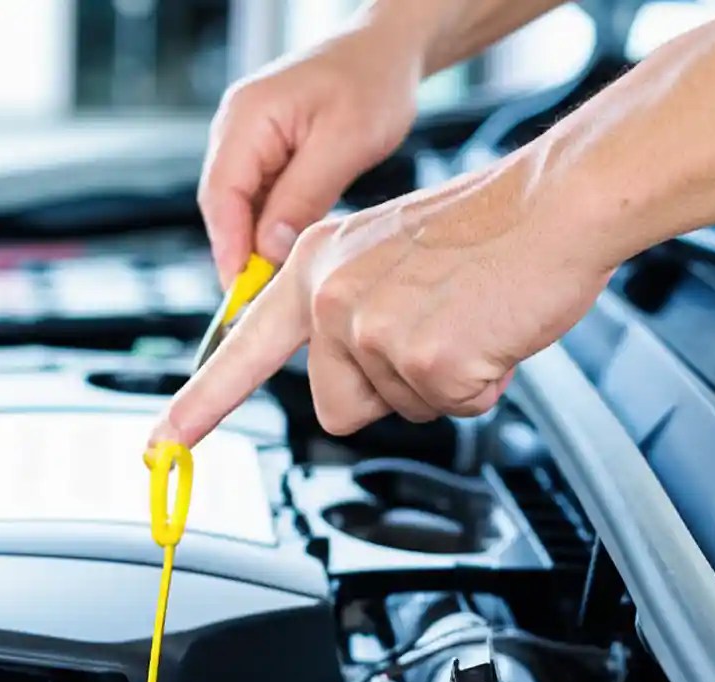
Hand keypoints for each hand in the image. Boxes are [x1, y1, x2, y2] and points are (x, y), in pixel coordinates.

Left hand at [152, 161, 613, 448]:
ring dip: (440, 381)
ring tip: (465, 318)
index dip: (199, 405)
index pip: (243, 350)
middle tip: (435, 330)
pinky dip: (482, 382)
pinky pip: (452, 406)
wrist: (552, 204)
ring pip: (399, 409)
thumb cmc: (481, 232)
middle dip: (390, 391)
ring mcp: (371, 327)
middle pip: (340, 407)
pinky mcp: (423, 356)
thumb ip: (342, 310)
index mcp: (312, 267)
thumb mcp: (381, 256)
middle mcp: (329, 296)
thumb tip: (338, 377)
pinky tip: (490, 330)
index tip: (162, 444)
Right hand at [200, 15, 423, 285]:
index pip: (221, 195)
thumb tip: (269, 249)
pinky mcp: (265, 148)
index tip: (242, 295)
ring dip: (257, 242)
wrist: (387, 48)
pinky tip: (291, 249)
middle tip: (261, 302)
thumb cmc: (372, 82)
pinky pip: (259, 195)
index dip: (229, 249)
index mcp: (247, 117)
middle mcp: (236, 127)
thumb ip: (303, 196)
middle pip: (223, 204)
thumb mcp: (346, 143)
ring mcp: (247, 137)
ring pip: (240, 205)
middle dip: (240, 253)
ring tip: (279, 283)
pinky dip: (272, 225)